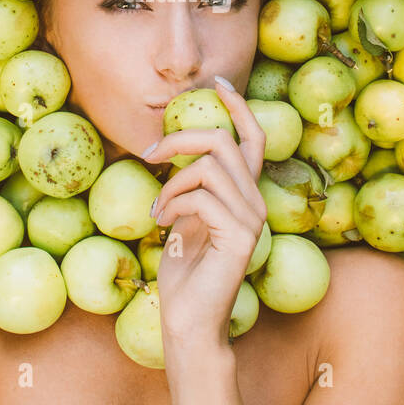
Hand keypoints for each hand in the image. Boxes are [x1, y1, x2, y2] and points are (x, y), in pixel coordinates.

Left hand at [144, 79, 267, 351]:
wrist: (189, 321)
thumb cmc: (183, 273)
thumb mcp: (183, 218)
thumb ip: (189, 187)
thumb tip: (171, 150)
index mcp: (244, 195)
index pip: (252, 139)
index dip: (238, 107)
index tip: (215, 83)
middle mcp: (255, 203)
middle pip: (223, 142)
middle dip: (179, 139)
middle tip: (148, 153)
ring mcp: (251, 219)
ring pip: (210, 166)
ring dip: (171, 183)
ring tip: (157, 209)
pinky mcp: (240, 237)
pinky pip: (201, 197)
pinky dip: (173, 204)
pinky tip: (162, 225)